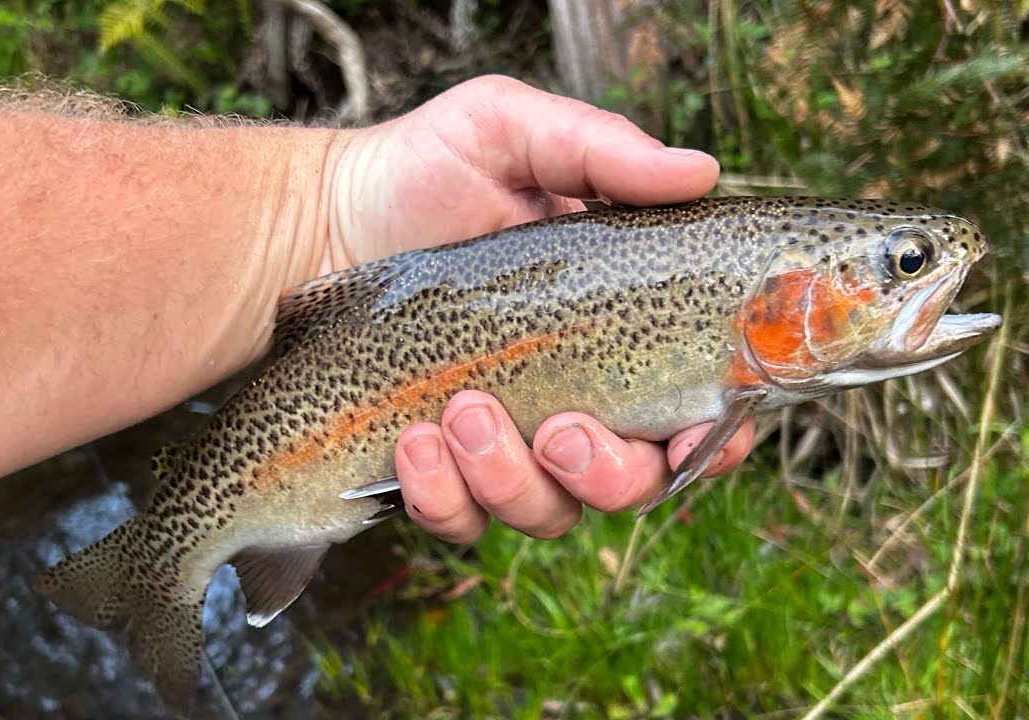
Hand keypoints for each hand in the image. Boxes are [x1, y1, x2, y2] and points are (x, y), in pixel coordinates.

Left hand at [326, 76, 754, 540]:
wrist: (318, 220)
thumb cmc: (423, 171)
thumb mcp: (509, 132)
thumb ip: (602, 151)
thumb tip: (700, 172)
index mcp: (616, 330)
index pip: (698, 409)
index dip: (711, 439)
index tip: (687, 435)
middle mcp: (575, 398)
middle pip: (635, 483)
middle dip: (608, 474)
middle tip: (558, 430)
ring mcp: (507, 442)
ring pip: (549, 512)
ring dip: (511, 478)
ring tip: (458, 412)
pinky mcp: (439, 471)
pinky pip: (462, 521)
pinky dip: (444, 497)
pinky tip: (412, 442)